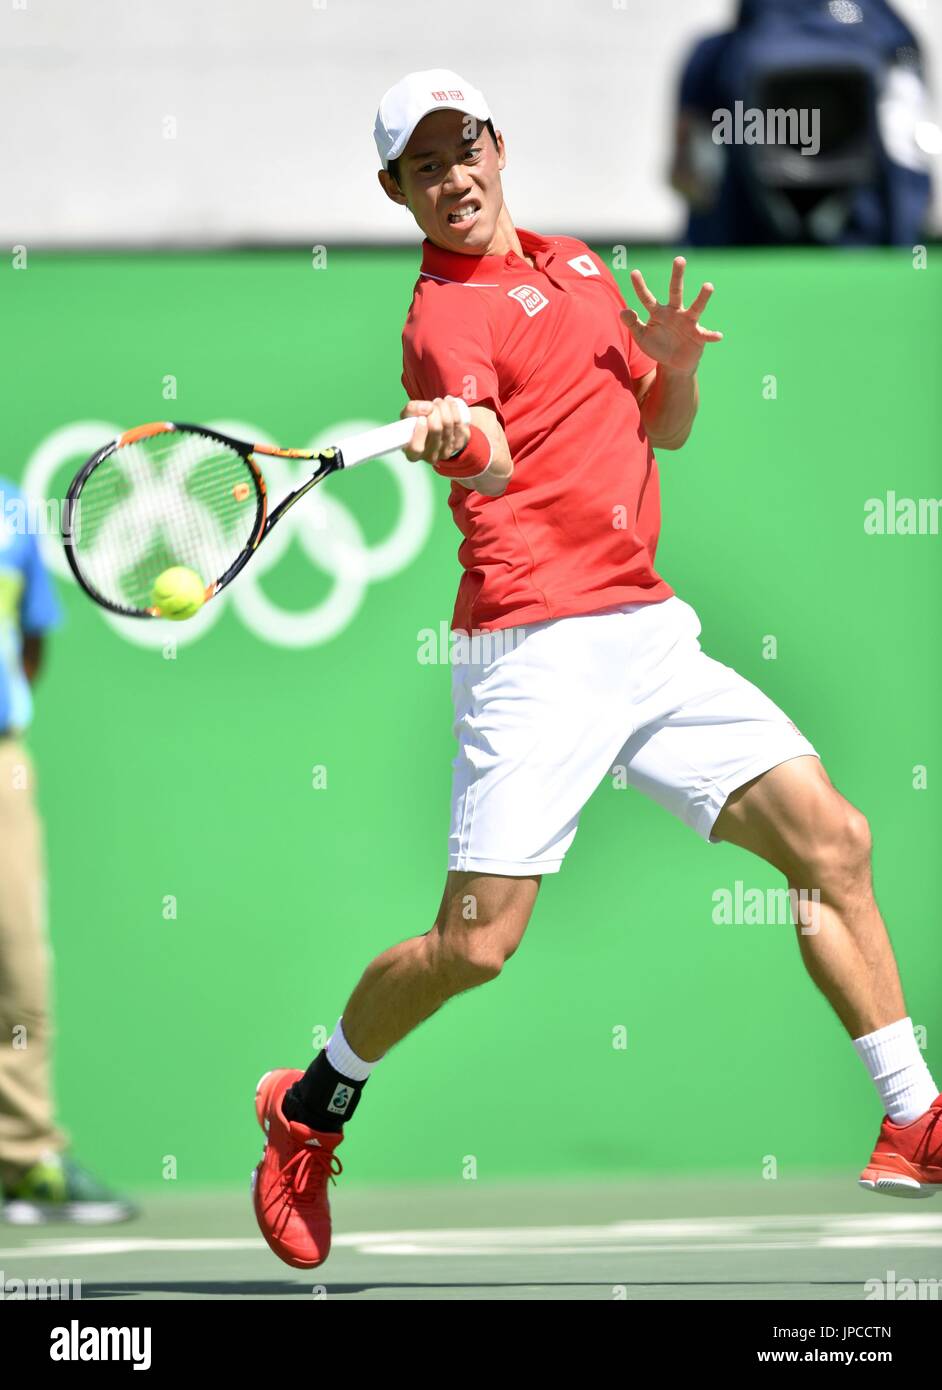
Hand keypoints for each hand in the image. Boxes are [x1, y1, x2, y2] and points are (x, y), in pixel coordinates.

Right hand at [401, 396, 469, 464]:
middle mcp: (430, 457)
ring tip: (438, 402)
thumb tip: (429, 408)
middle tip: (431, 404)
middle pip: (435, 429)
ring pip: (448, 423)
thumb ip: (412, 409)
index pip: (416, 448)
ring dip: (444, 407)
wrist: (435, 427)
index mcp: (412, 454)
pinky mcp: (458, 444)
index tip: (421, 418)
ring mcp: (445, 452)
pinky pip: (458, 423)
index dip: (420, 431)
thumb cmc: (416, 423)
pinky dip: (454, 409)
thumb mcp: (407, 416)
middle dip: (434, 410)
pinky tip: (449, 403)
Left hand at [620, 257, 722, 375]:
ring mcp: (688, 322)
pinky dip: (712, 335)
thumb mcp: (641, 337)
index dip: (640, 287)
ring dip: (702, 297)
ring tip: (708, 285)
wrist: (674, 363)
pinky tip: (718, 336)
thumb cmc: (657, 346)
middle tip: (679, 259)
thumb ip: (633, 324)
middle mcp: (675, 312)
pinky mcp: (698, 335)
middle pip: (676, 291)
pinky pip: (706, 334)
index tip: (634, 272)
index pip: (647, 298)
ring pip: (696, 307)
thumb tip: (623, 311)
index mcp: (658, 312)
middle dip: (677, 276)